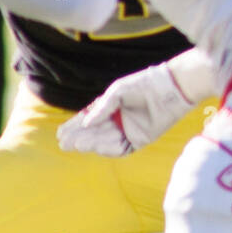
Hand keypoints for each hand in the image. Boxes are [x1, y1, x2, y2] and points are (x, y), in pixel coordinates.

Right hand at [57, 61, 193, 156]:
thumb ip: (102, 107)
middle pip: (96, 132)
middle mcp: (120, 120)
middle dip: (80, 137)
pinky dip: (108, 148)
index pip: (90, 119)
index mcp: (113, 107)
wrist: (170, 88)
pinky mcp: (141, 139)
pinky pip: (121, 147)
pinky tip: (95, 146)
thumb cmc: (145, 84)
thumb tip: (85, 123)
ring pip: (106, 141)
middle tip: (64, 143)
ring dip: (91, 143)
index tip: (61, 133)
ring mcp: (130, 130)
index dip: (75, 126)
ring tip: (76, 144)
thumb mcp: (118, 91)